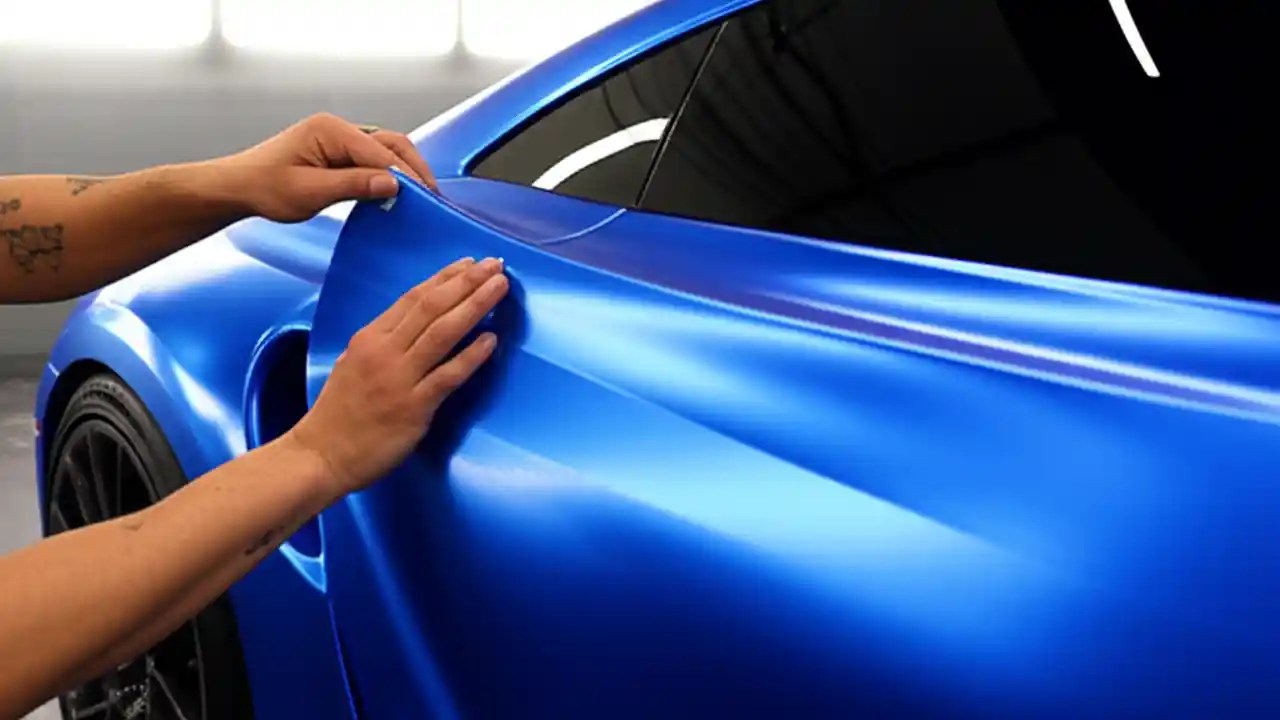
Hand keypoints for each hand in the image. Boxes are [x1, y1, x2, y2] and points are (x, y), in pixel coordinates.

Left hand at [218, 113, 438, 222]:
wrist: (238, 188)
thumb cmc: (264, 187)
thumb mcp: (309, 192)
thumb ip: (353, 185)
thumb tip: (392, 184)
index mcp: (330, 130)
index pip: (381, 152)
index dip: (407, 176)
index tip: (426, 197)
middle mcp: (338, 129)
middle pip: (391, 145)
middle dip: (414, 169)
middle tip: (434, 197)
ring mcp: (339, 140)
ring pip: (386, 151)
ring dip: (405, 172)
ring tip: (422, 196)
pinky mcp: (339, 153)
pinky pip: (373, 160)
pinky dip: (390, 175)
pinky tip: (399, 193)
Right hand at [288, 256, 508, 498]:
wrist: (321, 455)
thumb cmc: (339, 412)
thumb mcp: (353, 363)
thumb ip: (384, 342)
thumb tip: (415, 325)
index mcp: (370, 337)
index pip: (413, 298)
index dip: (445, 278)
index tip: (471, 263)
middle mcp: (385, 351)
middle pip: (432, 306)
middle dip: (467, 282)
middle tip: (496, 264)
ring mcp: (400, 378)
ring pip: (443, 332)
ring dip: (475, 305)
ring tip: (500, 287)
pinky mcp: (414, 407)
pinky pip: (448, 375)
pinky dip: (471, 355)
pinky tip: (492, 340)